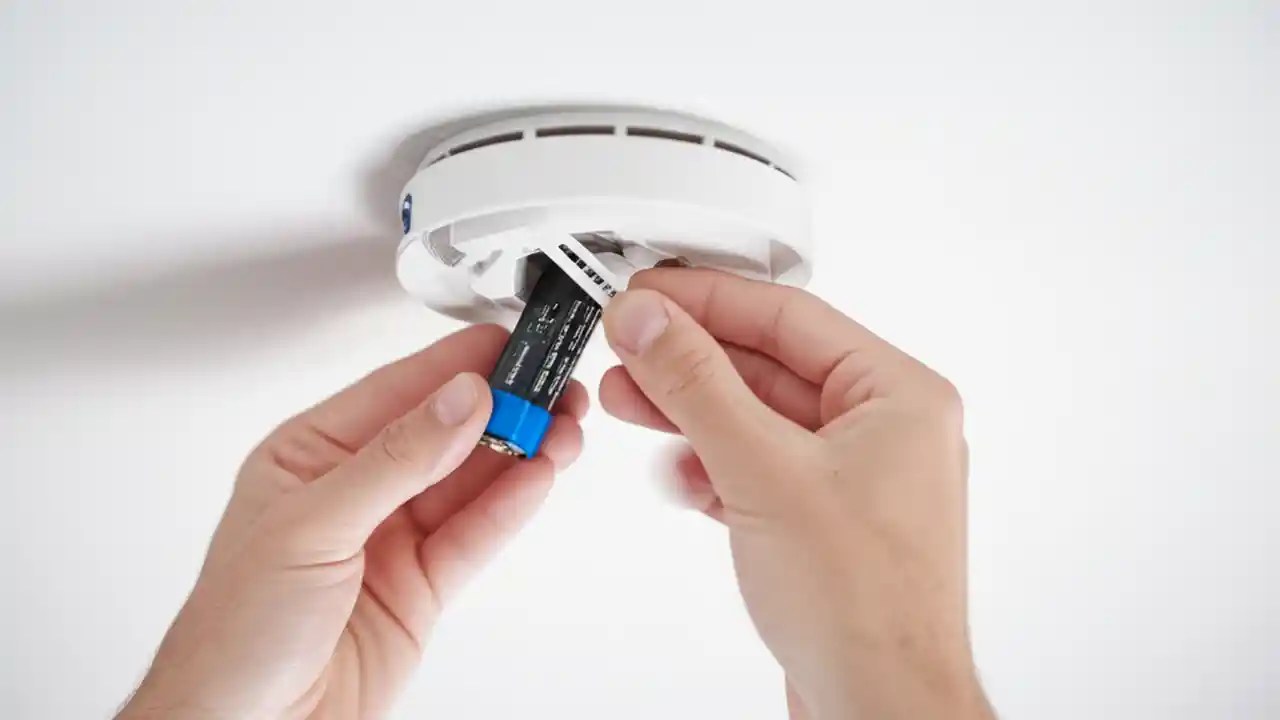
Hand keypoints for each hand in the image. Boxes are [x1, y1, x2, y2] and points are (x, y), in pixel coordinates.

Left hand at [119, 325, 585, 719]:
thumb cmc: (234, 635)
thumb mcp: (309, 527)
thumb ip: (393, 460)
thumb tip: (456, 401)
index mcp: (310, 457)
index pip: (396, 393)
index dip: (455, 365)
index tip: (507, 343)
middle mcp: (356, 491)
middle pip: (444, 433)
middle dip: (500, 406)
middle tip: (550, 385)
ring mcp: (394, 539)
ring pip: (470, 480)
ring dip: (519, 450)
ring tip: (561, 427)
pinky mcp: (424, 586)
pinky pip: (477, 534)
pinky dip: (512, 504)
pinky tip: (539, 475)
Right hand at [599, 269, 992, 719]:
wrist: (880, 709)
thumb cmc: (866, 609)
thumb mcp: (764, 471)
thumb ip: (698, 385)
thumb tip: (651, 321)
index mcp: (898, 396)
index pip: (788, 317)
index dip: (707, 300)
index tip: (647, 293)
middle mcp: (883, 431)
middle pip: (767, 366)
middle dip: (689, 358)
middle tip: (624, 343)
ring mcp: (852, 478)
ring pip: (756, 419)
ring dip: (690, 410)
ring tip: (630, 397)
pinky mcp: (821, 521)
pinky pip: (758, 468)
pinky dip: (712, 465)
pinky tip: (677, 470)